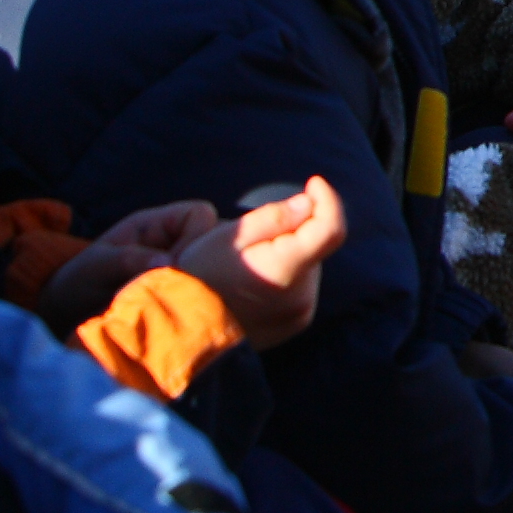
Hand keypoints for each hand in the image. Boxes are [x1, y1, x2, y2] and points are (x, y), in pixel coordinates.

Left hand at [39, 199, 220, 334]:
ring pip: (218, 266)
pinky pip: (209, 291)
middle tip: (185, 290)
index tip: (177, 267)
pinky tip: (187, 317)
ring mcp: (184, 266)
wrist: (68, 315)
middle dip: (207, 264)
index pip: (199, 214)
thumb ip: (128, 259)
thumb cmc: (79, 282)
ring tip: (184, 305)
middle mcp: (175, 241)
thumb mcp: (96, 267)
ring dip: (205, 285)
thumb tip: (170, 263)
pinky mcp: (186, 292)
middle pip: (217, 238)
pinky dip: (202, 303)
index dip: (198, 236)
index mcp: (156, 224)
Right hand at [170, 178, 344, 351]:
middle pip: (317, 247)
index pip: (330, 228)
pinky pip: (299, 290)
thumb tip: (308, 203)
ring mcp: (297, 316)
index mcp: (286, 270)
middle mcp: (301, 297)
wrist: (181, 330)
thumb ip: (274, 217)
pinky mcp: (291, 326)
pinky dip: (287, 275)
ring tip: (251, 259)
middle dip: (299, 229)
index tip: (313, 182)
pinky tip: (256, 278)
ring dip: (293, 252)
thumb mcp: (230, 237)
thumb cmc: (199, 276)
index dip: (326, 199)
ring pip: (309, 267)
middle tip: (260, 231)